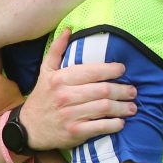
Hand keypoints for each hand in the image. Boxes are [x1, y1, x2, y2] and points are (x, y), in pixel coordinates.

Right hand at [18, 29, 136, 151]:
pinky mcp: (75, 132)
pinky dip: (114, 124)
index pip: (92, 71)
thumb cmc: (42, 98)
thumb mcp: (45, 72)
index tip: (122, 70)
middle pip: (103, 90)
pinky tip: (120, 122)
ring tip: (132, 107)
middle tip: (133, 91)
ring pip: (104, 108)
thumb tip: (69, 30)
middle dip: (122, 90)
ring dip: (122, 107)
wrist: (29, 128)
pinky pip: (100, 127)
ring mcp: (70, 115)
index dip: (111, 70)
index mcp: (60, 79)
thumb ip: (57, 50)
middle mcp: (65, 96)